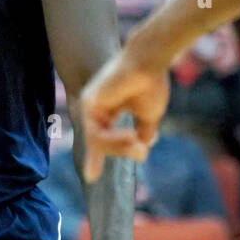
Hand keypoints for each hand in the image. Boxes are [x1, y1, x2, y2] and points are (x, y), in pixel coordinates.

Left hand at [79, 47, 169, 181]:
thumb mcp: (148, 115)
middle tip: (140, 153)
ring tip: (138, 145)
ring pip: (97, 141)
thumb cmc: (151, 82)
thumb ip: (143, 132)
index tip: (91, 177)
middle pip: (99, 142)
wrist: (150, 61)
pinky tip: (131, 136)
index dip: (96, 157)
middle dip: (120, 151)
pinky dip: (114, 140)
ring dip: (120, 147)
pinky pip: (96, 134)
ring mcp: (89, 105)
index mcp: (107, 109)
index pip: (100, 138)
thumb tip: (142, 149)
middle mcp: (94, 107)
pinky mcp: (88, 104)